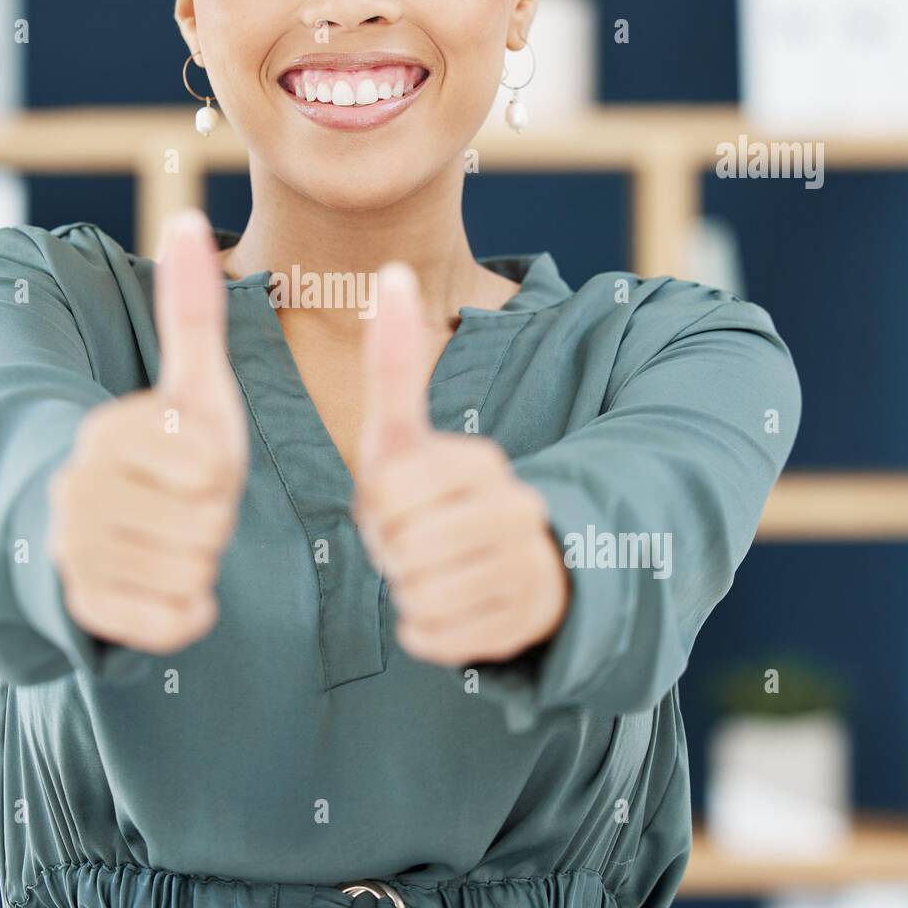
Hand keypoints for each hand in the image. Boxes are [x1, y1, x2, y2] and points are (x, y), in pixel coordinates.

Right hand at [48, 209, 247, 652]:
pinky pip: (174, 623)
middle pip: (206, 524)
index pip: (212, 470)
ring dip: (199, 564)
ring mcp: (71, 553)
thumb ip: (191, 309)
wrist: (105, 526)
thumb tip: (189, 214)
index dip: (220, 472)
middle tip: (184, 508)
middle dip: (213, 520)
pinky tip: (167, 585)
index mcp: (105, 432)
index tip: (193, 465)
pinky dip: (187, 611)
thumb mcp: (191, 386)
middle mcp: (74, 491)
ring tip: (172, 540)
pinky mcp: (83, 608)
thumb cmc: (165, 452)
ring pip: (192, 573)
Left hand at [352, 262, 570, 667]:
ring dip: (409, 592)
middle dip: (394, 553)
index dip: (381, 508)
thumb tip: (393, 271)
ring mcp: (526, 567)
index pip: (392, 494)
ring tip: (431, 573)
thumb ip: (395, 364)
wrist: (503, 569)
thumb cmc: (430, 499)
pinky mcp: (523, 621)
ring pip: (421, 595)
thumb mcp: (402, 438)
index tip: (401, 504)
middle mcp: (515, 510)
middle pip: (406, 548)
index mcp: (481, 462)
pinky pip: (435, 636)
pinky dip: (426, 630)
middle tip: (413, 545)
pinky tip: (446, 609)